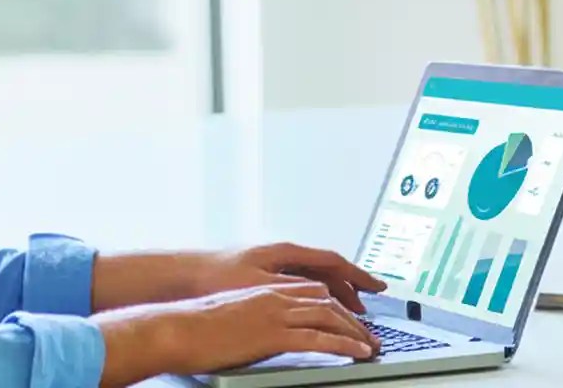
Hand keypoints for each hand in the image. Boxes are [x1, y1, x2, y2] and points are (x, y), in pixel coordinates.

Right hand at [93, 281, 379, 387]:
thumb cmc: (193, 327)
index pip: (309, 288)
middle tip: (368, 332)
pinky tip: (359, 352)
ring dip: (355, 330)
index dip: (334, 301)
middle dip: (351, 316)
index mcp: (262, 291)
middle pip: (325, 299)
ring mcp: (274, 313)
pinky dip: (345, 344)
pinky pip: (319, 337)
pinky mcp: (273, 334)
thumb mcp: (228, 316)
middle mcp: (272, 296)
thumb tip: (257, 332)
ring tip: (371, 345)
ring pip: (328, 315)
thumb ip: (250, 318)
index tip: (347, 314)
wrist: (176, 329)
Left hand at [189, 242, 387, 313]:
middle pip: (327, 270)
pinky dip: (318, 294)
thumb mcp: (259, 284)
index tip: (377, 287)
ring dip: (336, 292)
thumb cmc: (216, 276)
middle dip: (351, 287)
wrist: (185, 275)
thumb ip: (292, 288)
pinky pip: (302, 283)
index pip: (332, 261)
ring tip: (350, 310)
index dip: (358, 276)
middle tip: (368, 305)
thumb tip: (321, 295)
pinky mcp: (266, 276)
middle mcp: (282, 255)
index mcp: (285, 252)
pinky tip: (321, 307)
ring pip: (315, 277)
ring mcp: (275, 264)